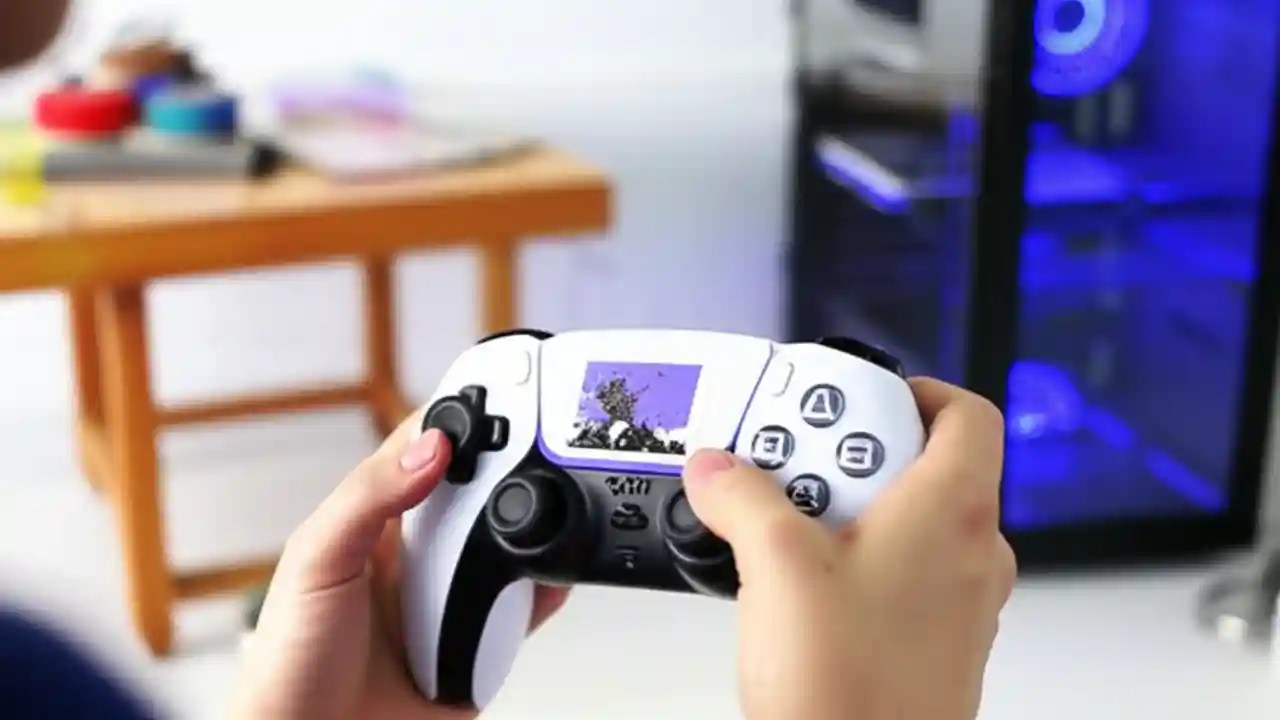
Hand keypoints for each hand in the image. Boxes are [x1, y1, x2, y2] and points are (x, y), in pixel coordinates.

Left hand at [230, 413, 569, 719]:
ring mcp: (452, 592)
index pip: (430, 443)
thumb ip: (368, 499)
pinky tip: (554, 572)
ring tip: (545, 505)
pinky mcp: (480, 638)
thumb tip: (430, 449)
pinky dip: (548, 587)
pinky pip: (527, 604)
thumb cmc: (290, 661)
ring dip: (532, 524)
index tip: (506, 389)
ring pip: (511, 540)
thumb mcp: (315, 561)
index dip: (466, 414)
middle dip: (513, 464)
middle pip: (482, 487)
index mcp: (377, 516)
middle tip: (540, 447)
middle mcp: (420, 549)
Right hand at [682, 377, 1015, 719]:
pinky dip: (853, 557)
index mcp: (953, 512)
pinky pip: (901, 571)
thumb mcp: (775, 564)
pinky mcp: (934, 641)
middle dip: (848, 455)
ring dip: (843, 508)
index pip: (966, 413)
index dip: (912, 391)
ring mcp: (959, 602)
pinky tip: (795, 580)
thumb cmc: (848, 689)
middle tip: (790, 464)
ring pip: (906, 520)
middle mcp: (972, 553)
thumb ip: (742, 497)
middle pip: (921, 463)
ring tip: (779, 521)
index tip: (850, 398)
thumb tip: (719, 468)